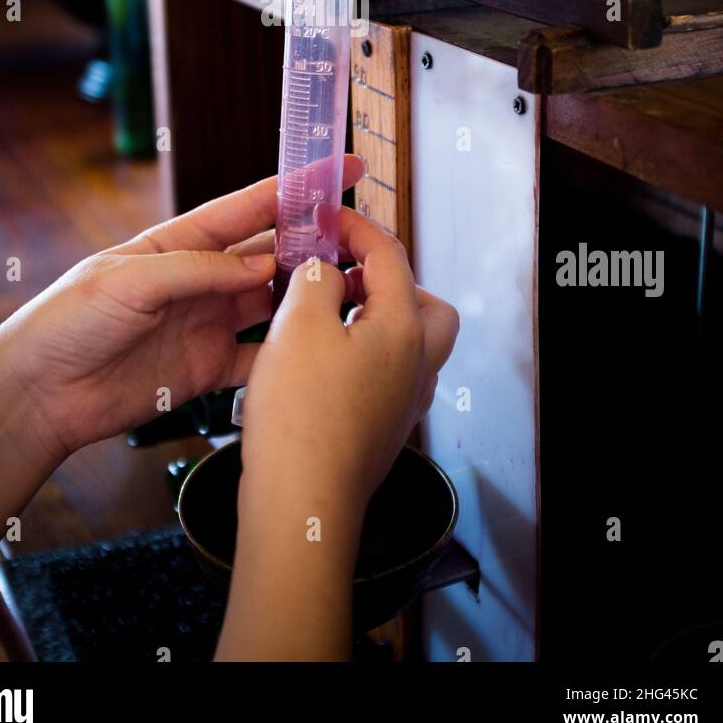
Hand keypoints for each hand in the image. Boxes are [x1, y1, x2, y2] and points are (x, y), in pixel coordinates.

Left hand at [0, 156, 363, 460]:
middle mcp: (202, 279)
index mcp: (181, 242)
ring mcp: (208, 323)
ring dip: (309, 296)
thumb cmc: (68, 321)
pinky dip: (288, 354)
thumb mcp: (130, 280)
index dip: (299, 186)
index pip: (252, 206)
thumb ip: (200, 270)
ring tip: (352, 291)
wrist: (40, 393)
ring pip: (274, 302)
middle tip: (361, 240)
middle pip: (272, 252)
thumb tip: (265, 264)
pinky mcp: (208, 368)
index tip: (343, 169)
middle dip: (316, 242)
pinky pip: (260, 358)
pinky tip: (316, 350)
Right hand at [240, 207, 459, 514]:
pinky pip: (386, 376)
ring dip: (374, 318)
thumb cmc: (301, 420)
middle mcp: (417, 365)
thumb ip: (316, 279)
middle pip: (425, 304)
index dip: (356, 227)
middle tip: (343, 273)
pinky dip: (361, 355)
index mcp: (405, 329)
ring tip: (323, 314)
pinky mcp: (383, 430)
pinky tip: (319, 363)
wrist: (301, 505)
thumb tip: (324, 269)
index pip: (390, 256)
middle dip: (388, 279)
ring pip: (409, 343)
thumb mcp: (298, 324)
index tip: (328, 217)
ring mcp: (404, 402)